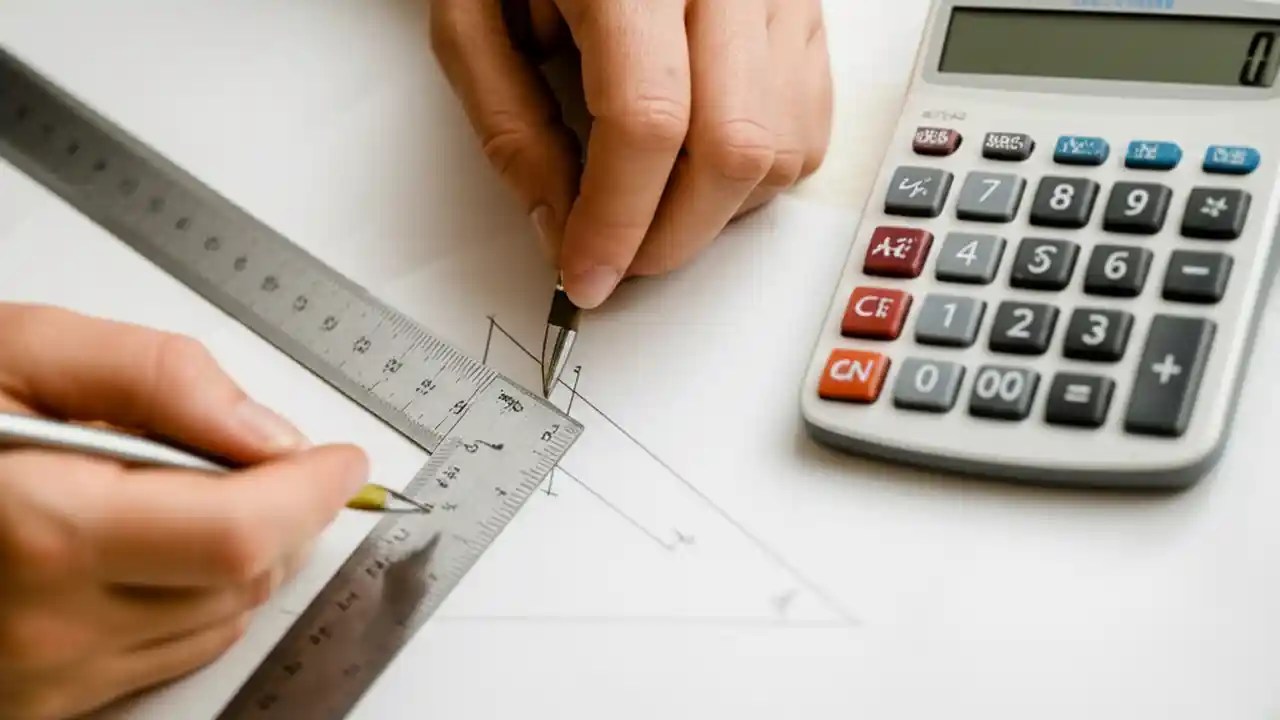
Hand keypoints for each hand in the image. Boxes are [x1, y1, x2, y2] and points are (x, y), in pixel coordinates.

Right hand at [0, 303, 367, 719]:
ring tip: (174, 492)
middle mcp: (46, 625)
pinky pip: (166, 654)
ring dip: (237, 554)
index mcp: (42, 531)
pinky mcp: (39, 703)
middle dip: (282, 513)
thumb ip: (155, 376)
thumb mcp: (15, 352)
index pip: (243, 532)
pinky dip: (191, 597)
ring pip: (217, 621)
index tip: (339, 460)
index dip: (312, 491)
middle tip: (261, 460)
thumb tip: (264, 428)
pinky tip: (144, 545)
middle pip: (243, 579)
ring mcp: (42, 679)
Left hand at [429, 0, 833, 307]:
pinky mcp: (807, 10)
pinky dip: (755, 176)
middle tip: (621, 259)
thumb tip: (562, 228)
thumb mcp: (472, 18)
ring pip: (779, 150)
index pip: (647, 120)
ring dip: (712, 210)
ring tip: (653, 190)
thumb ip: (511, 127)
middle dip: (671, 237)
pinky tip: (698, 156)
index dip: (617, 221)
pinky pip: (806, 130)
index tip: (586, 273)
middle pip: (733, 149)